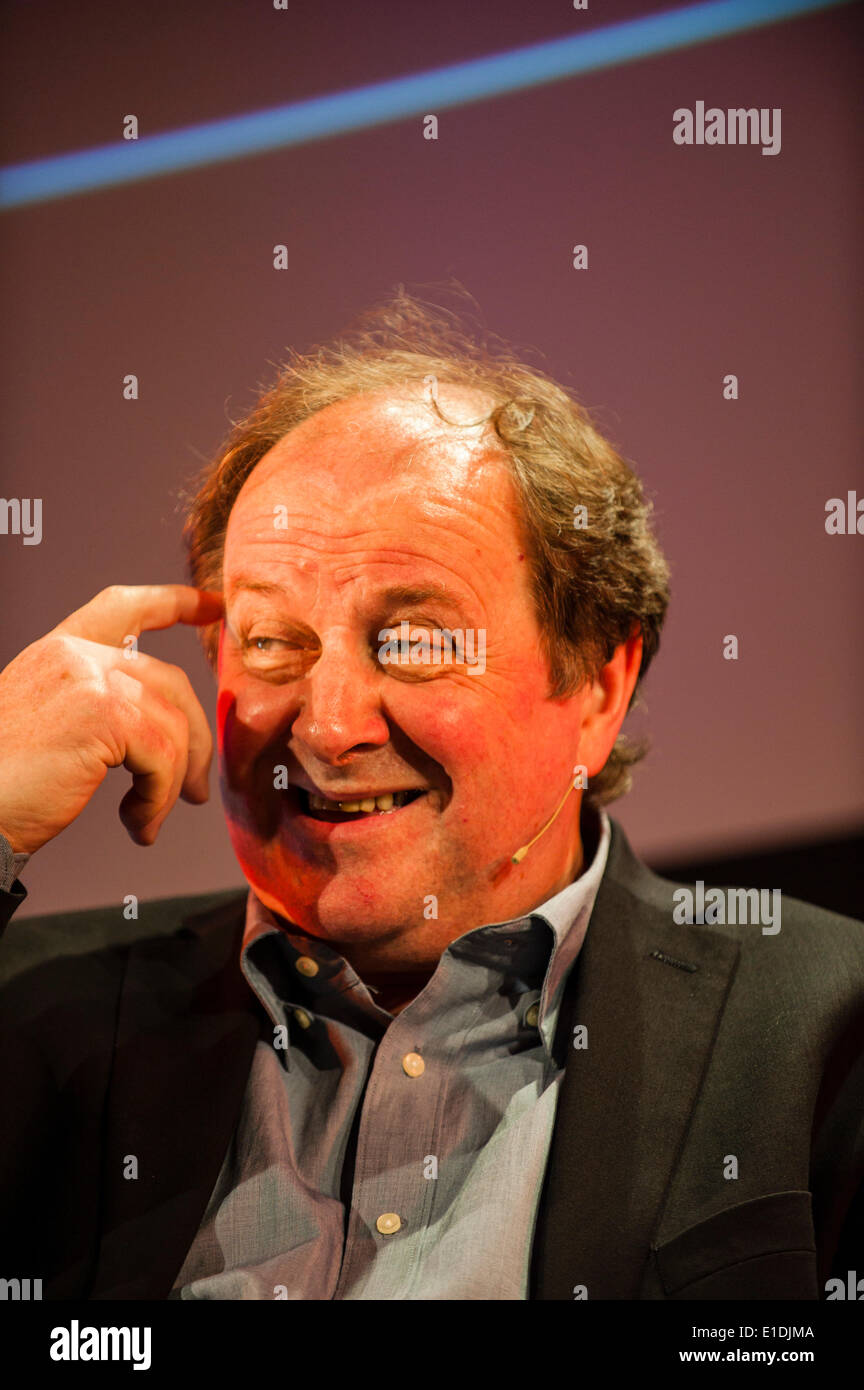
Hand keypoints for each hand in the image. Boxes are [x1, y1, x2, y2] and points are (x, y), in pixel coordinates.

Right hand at [0, 584, 222, 854]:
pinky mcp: (103, 717)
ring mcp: (90, 681)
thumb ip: (99, 708)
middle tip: (195, 789)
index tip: (212, 606)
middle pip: (170, 683)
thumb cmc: (4, 783)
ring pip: (172, 727)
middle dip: (193, 738)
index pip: (126, 608)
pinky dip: (158, 799)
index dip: (174, 602)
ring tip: (147, 819)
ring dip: (171, 783)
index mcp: (59, 652)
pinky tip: (137, 824)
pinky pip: (163, 759)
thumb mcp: (51, 725)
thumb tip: (169, 730)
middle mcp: (75, 656)